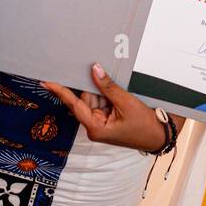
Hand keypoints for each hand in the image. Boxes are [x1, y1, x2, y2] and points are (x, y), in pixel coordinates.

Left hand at [42, 63, 166, 151]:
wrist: (159, 135)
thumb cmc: (144, 125)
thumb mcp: (125, 102)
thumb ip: (107, 86)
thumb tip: (94, 69)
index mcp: (95, 127)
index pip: (74, 105)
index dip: (60, 92)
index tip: (47, 82)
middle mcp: (94, 126)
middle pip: (84, 99)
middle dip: (91, 86)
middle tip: (93, 70)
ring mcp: (100, 123)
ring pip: (93, 99)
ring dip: (101, 90)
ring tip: (116, 89)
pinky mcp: (107, 119)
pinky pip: (101, 102)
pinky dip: (106, 94)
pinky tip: (113, 89)